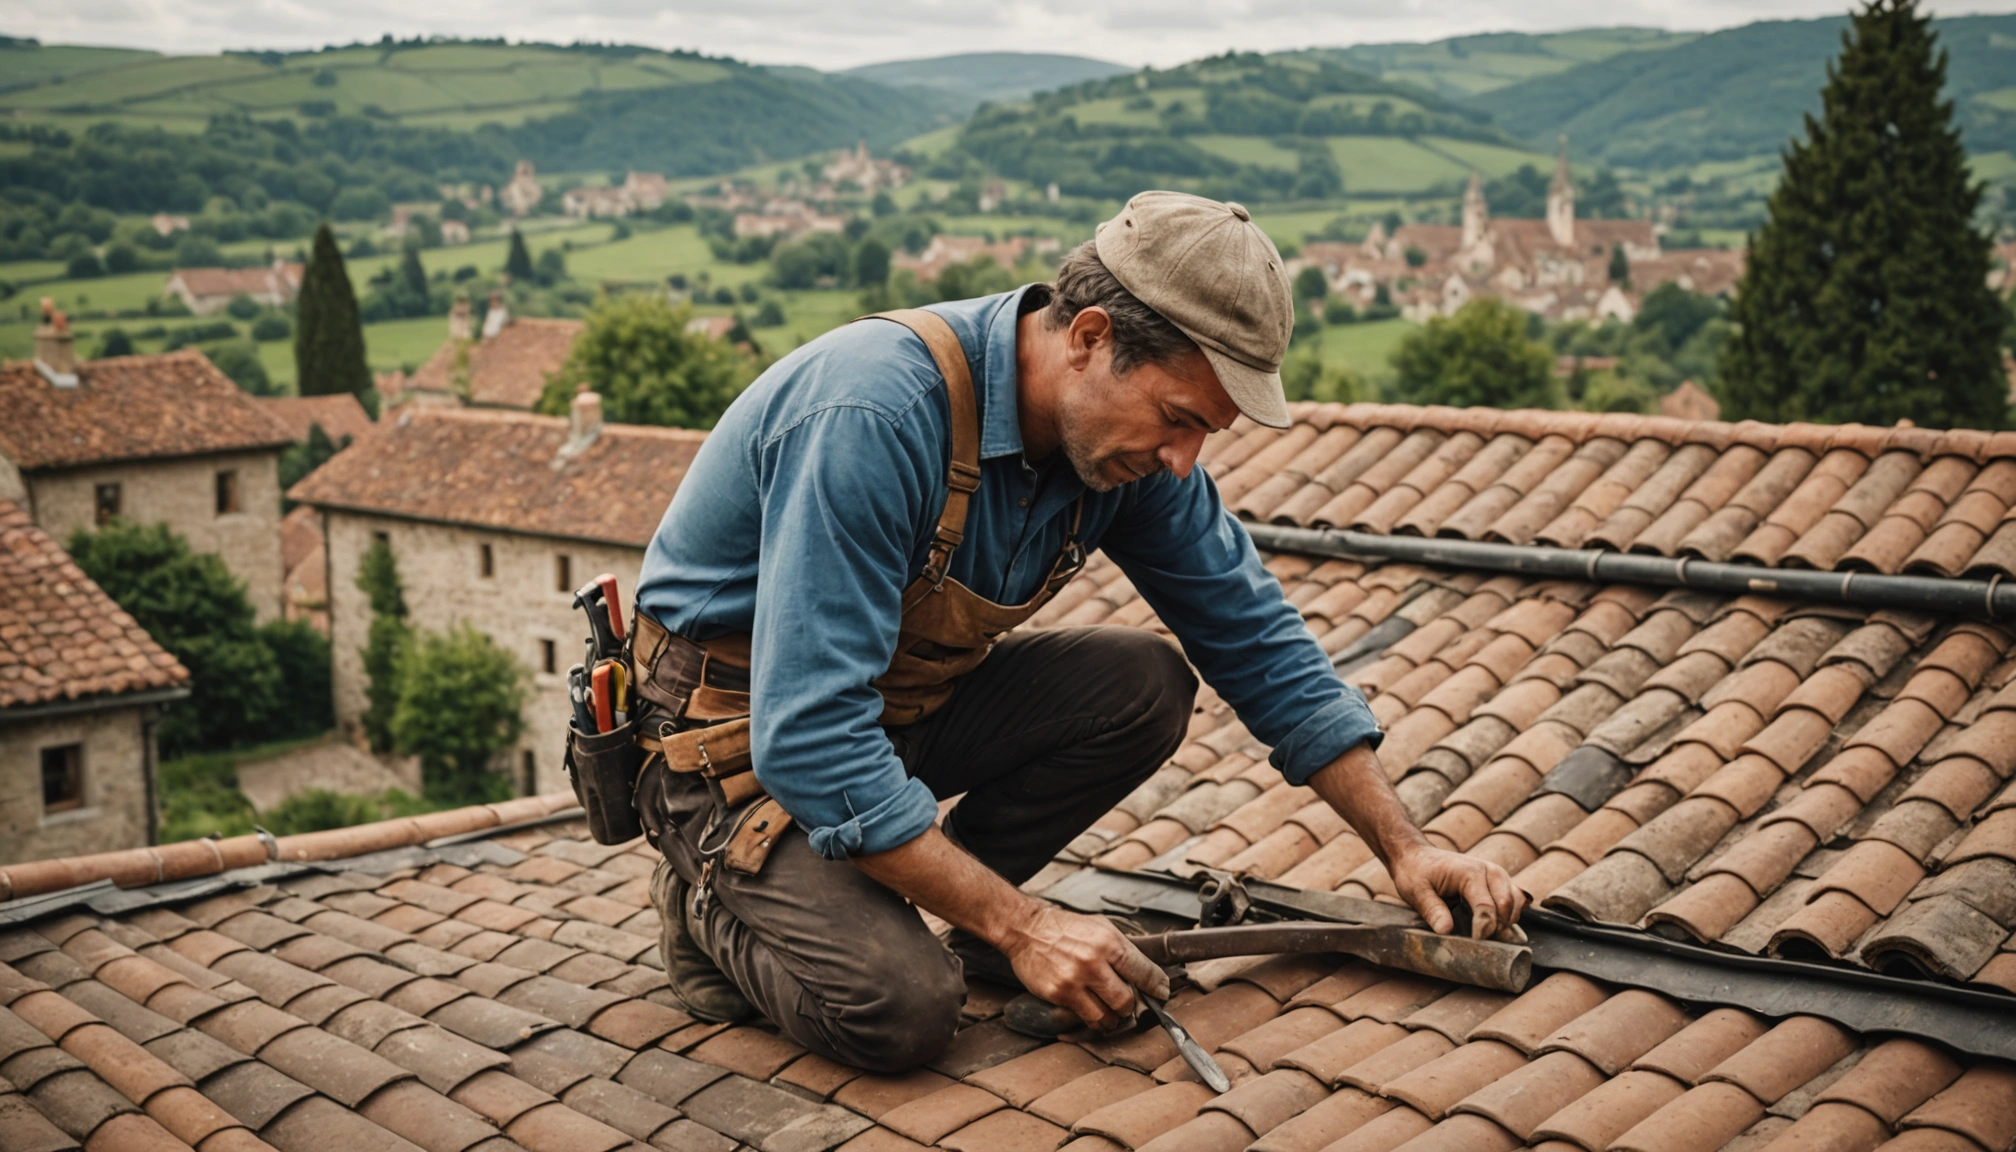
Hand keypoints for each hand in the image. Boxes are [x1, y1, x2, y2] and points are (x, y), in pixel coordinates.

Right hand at [997, 903, 1170, 1030]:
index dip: (1157, 986)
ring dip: (1113, 1018)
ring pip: (1107, 1016)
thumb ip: (1122, 948)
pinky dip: (1093, 1019)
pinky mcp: (1059, 994)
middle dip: (1130, 1006)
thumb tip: (1146, 969)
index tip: (1162, 992)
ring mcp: (1075, 980)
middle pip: (1126, 1000)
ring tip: (1111, 1013)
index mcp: (1109, 942)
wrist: (1027, 929)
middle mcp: (1094, 962)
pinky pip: (1085, 1017)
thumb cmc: (1065, 928)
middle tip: (1128, 1004)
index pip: (1144, 972)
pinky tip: (1093, 1013)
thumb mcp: (1100, 927)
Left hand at [1389, 843, 1528, 939]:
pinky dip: (1509, 916)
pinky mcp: (1499, 883)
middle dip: (1498, 928)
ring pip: (1517, 903)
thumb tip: (1446, 931)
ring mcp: (1497, 876)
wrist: (1418, 857)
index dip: (1483, 930)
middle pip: (1508, 906)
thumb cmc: (1417, 873)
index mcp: (1470, 873)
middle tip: (1481, 944)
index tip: (1475, 945)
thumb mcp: (1417, 892)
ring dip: (1507, 922)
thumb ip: (1432, 910)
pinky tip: (1494, 927)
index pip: (1486, 907)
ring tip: (1487, 936)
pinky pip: (1516, 900)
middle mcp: (1490, 872)